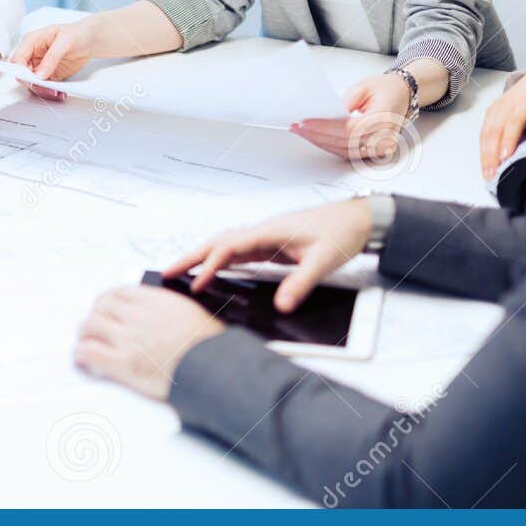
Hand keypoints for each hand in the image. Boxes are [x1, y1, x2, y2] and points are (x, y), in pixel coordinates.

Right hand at [10, 17, 97, 100]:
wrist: (90, 40)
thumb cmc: (77, 33)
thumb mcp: (65, 41)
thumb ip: (51, 57)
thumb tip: (39, 74)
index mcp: (32, 41)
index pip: (17, 59)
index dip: (21, 71)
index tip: (32, 80)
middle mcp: (33, 55)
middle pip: (23, 74)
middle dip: (33, 84)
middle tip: (47, 89)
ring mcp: (40, 66)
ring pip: (33, 84)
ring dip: (43, 91)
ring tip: (56, 93)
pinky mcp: (49, 75)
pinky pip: (45, 87)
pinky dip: (51, 93)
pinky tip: (60, 94)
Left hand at [74, 285, 222, 400]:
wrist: (217, 368)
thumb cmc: (212, 346)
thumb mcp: (193, 313)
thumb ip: (171, 309)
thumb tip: (161, 313)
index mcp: (157, 300)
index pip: (121, 292)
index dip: (109, 299)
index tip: (106, 306)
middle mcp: (139, 315)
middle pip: (102, 306)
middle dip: (95, 315)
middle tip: (93, 325)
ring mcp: (129, 338)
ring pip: (90, 325)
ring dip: (85, 332)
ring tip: (85, 341)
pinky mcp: (124, 363)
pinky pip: (89, 351)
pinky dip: (81, 354)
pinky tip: (82, 359)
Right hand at [161, 197, 371, 312]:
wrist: (358, 218)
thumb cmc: (341, 233)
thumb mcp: (324, 261)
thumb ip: (300, 283)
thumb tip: (281, 306)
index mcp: (269, 232)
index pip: (230, 247)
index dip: (210, 265)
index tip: (195, 283)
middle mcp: (262, 232)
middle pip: (218, 242)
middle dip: (191, 256)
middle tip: (167, 272)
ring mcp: (266, 237)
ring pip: (226, 246)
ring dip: (203, 256)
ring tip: (182, 272)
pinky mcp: (272, 244)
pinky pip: (239, 251)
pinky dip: (222, 260)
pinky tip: (215, 269)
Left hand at [292, 71, 411, 161]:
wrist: (402, 95)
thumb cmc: (385, 89)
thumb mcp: (364, 86)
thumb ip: (346, 101)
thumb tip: (326, 114)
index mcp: (384, 120)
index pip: (350, 130)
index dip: (325, 128)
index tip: (305, 123)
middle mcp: (384, 138)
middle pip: (344, 143)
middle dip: (317, 135)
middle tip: (296, 127)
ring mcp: (380, 148)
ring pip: (344, 151)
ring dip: (320, 142)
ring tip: (301, 132)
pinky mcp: (373, 152)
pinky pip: (348, 152)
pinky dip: (329, 145)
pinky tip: (314, 137)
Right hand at [480, 67, 525, 179]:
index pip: (515, 122)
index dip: (509, 139)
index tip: (505, 158)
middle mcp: (508, 104)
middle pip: (495, 130)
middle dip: (491, 154)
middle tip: (492, 176)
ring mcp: (496, 108)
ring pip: (486, 133)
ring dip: (485, 155)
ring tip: (487, 174)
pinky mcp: (490, 113)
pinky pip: (483, 133)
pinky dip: (483, 149)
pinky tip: (485, 164)